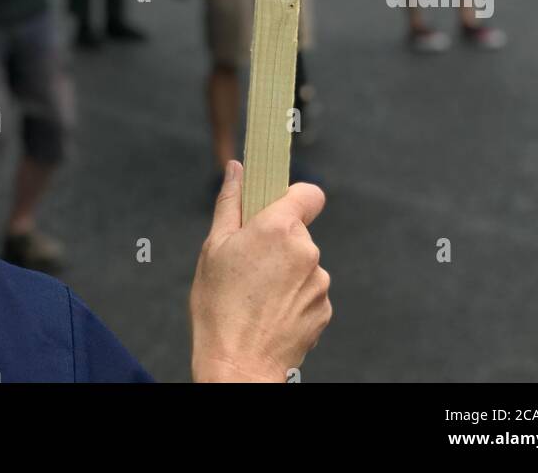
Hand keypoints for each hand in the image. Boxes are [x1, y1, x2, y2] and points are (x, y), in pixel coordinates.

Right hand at [189, 161, 330, 382]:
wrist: (238, 368)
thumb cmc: (219, 307)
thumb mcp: (213, 248)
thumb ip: (230, 203)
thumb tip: (236, 169)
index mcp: (279, 228)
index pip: (309, 193)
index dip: (294, 197)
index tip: (276, 207)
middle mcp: (307, 251)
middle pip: (298, 232)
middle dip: (278, 242)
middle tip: (249, 264)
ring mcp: (319, 283)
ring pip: (304, 264)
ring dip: (287, 272)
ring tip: (257, 295)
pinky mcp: (324, 310)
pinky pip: (309, 291)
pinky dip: (294, 298)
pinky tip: (270, 313)